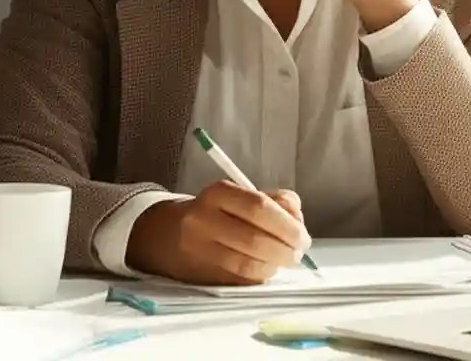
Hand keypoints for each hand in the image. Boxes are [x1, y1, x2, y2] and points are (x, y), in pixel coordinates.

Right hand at [126, 182, 310, 284]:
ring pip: (247, 263)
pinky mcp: (199, 273)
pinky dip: (259, 276)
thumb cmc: (215, 213)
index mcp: (218, 193)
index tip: (303, 236)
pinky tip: (265, 270)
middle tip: (298, 253)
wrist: (167, 234)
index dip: (287, 225)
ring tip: (283, 262)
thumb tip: (297, 217)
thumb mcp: (239, 196)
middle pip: (255, 239)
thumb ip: (273, 201)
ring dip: (274, 266)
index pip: (259, 207)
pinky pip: (239, 279)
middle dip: (285, 249)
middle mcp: (204, 219)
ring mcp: (199, 249)